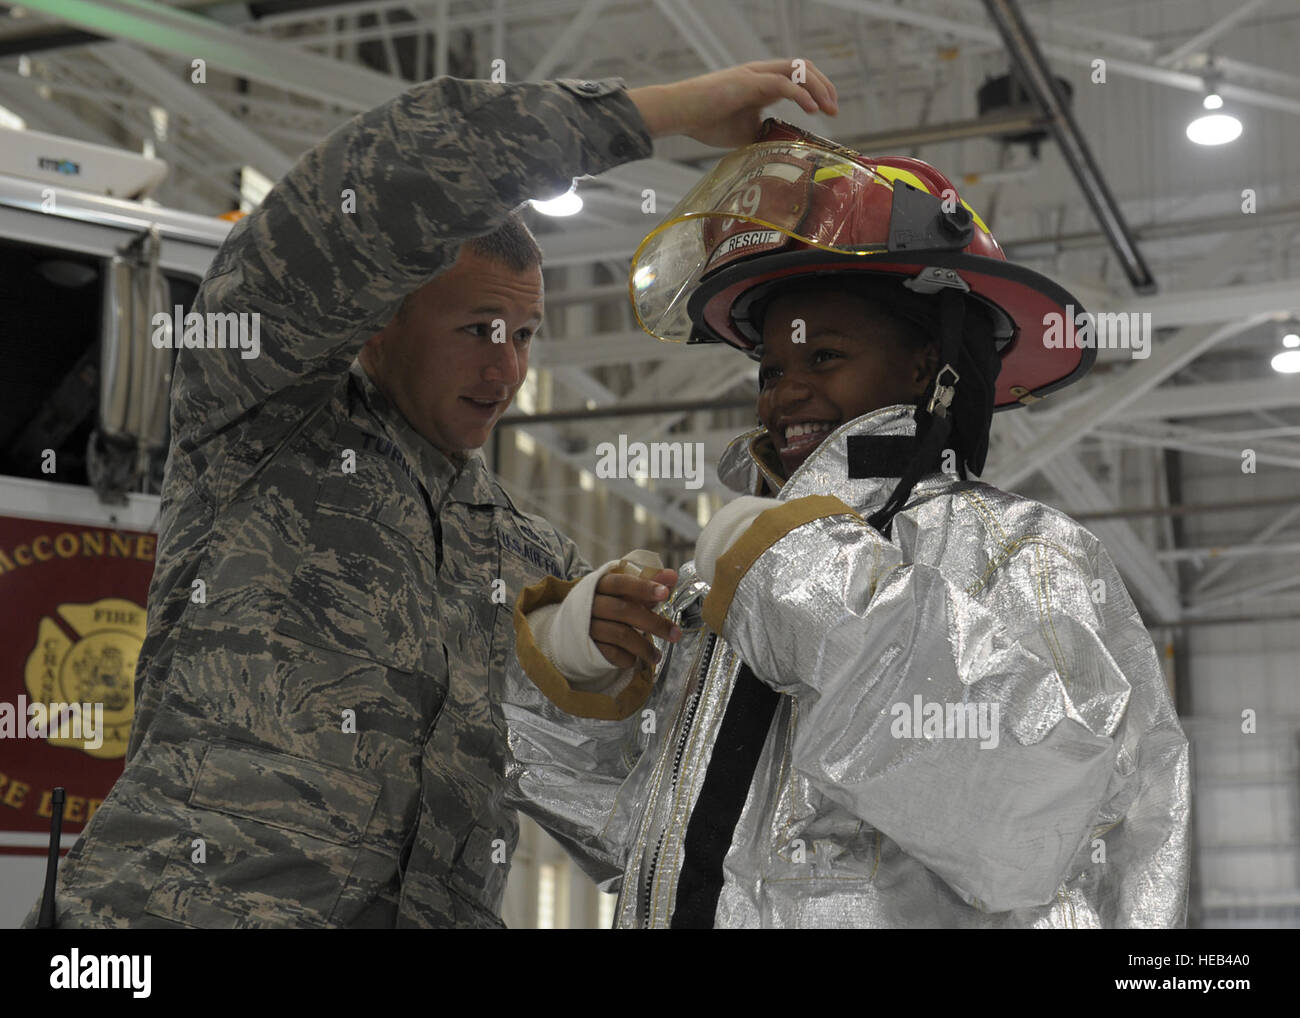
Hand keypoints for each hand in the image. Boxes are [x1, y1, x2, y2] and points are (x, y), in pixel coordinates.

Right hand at [590, 568, 681, 669]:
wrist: (574, 624)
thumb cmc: (607, 602)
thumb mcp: (624, 589)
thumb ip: (648, 581)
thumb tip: (672, 577)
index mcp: (600, 584)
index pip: (621, 583)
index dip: (643, 587)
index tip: (664, 594)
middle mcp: (592, 604)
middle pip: (624, 611)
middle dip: (654, 623)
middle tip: (675, 633)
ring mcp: (588, 626)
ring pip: (620, 635)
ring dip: (644, 647)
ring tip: (658, 655)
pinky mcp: (587, 646)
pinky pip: (611, 653)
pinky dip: (626, 658)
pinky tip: (635, 659)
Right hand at [628, 59, 838, 147]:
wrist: (678, 112)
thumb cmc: (705, 121)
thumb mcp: (743, 132)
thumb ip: (763, 133)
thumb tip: (781, 148)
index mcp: (761, 82)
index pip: (797, 76)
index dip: (817, 89)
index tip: (827, 109)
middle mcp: (761, 73)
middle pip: (803, 68)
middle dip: (824, 86)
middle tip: (834, 109)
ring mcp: (755, 75)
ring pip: (797, 70)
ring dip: (818, 88)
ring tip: (828, 108)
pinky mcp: (748, 82)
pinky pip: (782, 84)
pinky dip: (801, 95)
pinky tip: (812, 109)